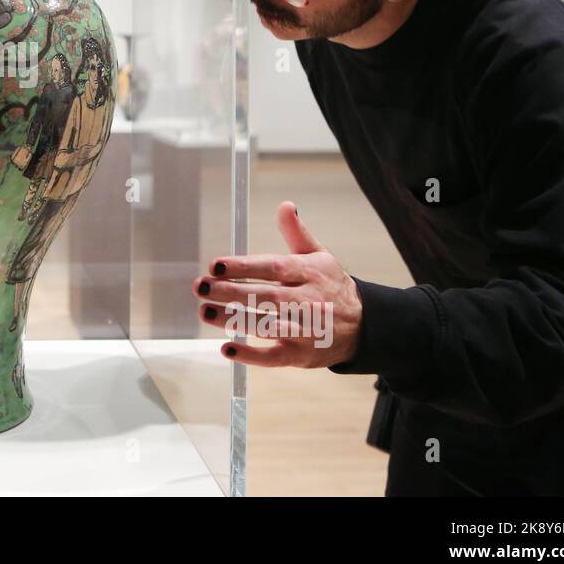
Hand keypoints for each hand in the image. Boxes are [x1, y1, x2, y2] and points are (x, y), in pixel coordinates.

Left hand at [195, 201, 362, 367]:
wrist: (363, 325)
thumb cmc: (330, 285)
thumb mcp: (319, 255)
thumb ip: (296, 233)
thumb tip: (286, 206)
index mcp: (307, 273)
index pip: (272, 267)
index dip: (243, 266)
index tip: (215, 265)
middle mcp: (306, 301)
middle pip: (265, 296)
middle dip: (230, 292)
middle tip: (200, 287)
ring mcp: (304, 330)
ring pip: (267, 326)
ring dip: (234, 320)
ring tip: (205, 312)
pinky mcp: (301, 355)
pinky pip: (275, 357)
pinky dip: (251, 356)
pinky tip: (227, 349)